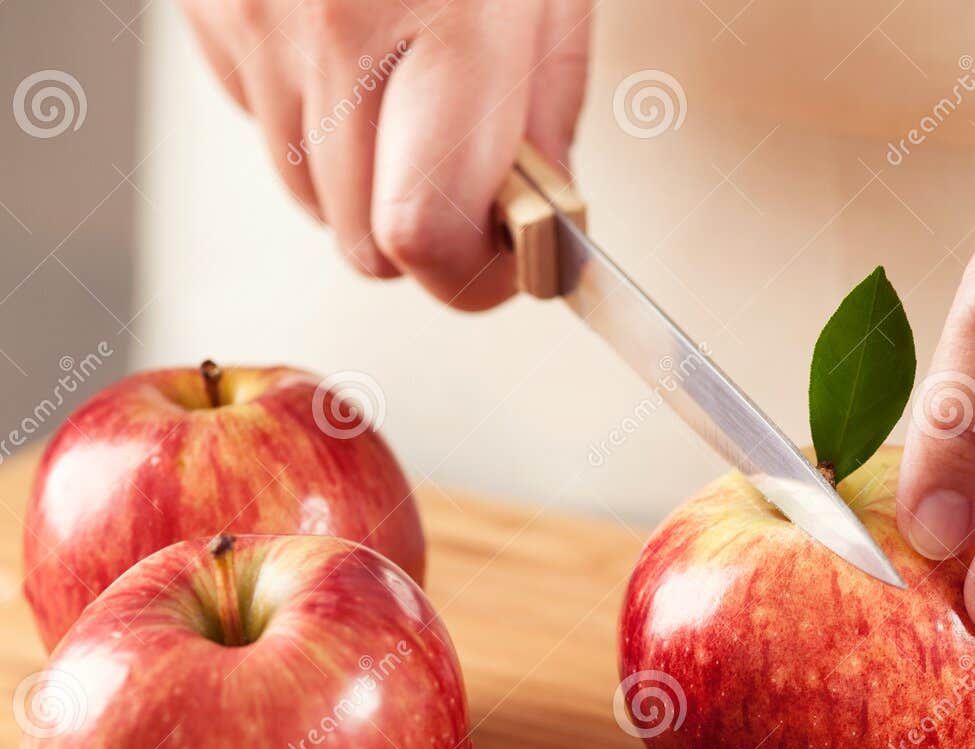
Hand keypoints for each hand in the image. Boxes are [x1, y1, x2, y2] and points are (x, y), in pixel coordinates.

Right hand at [180, 0, 590, 309]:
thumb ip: (549, 110)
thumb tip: (538, 214)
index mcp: (443, 24)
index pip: (424, 236)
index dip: (473, 279)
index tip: (511, 264)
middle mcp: (333, 34)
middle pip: (364, 243)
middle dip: (430, 238)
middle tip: (476, 185)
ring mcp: (255, 22)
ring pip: (312, 195)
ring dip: (372, 179)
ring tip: (414, 92)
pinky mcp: (208, 11)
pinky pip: (263, 126)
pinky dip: (315, 121)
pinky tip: (354, 50)